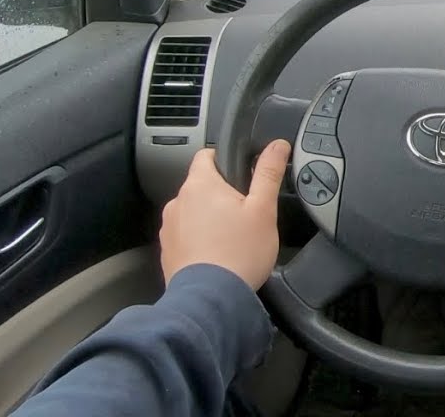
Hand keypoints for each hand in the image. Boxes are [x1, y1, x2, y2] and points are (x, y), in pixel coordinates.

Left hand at [160, 141, 291, 289]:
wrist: (211, 299)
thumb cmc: (238, 254)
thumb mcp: (263, 209)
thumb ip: (268, 173)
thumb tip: (277, 146)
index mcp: (200, 185)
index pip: (206, 155)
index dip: (224, 159)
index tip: (239, 173)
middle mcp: (178, 202)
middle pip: (200, 187)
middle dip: (220, 195)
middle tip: (244, 214)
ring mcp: (169, 228)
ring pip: (192, 213)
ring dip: (208, 220)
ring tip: (232, 240)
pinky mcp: (168, 251)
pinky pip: (185, 237)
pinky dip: (199, 242)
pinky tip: (218, 256)